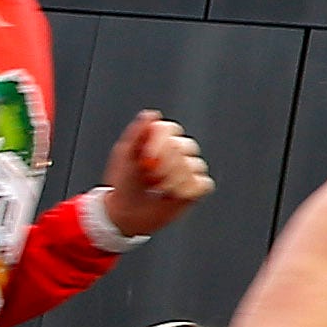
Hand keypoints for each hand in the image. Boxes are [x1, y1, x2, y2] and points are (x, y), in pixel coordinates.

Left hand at [98, 109, 212, 237]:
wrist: (126, 212)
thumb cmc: (123, 182)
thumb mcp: (124, 154)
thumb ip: (136, 132)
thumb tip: (152, 113)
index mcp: (160, 139)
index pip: (171, 129)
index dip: (161, 142)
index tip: (147, 158)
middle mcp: (178, 150)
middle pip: (186, 146)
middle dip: (166, 165)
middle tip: (149, 179)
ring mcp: (189, 168)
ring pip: (195, 166)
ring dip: (174, 181)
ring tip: (159, 189)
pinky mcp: (197, 187)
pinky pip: (203, 183)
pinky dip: (188, 190)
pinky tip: (173, 196)